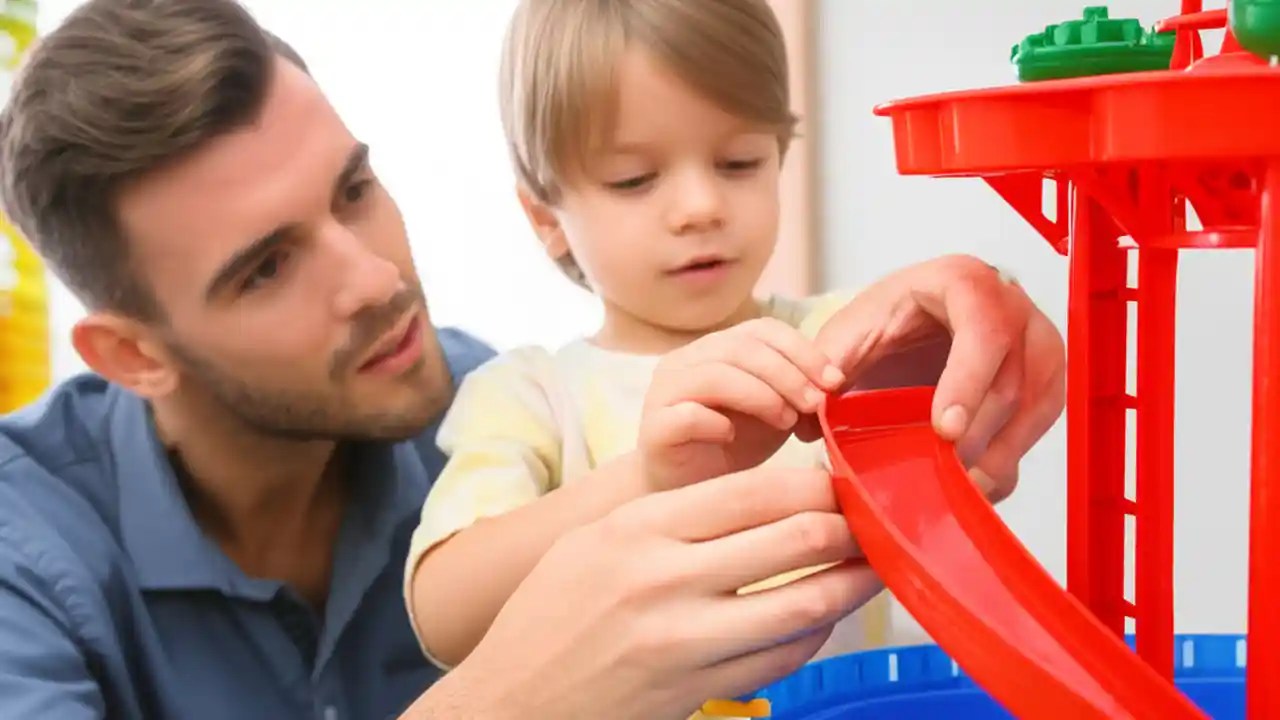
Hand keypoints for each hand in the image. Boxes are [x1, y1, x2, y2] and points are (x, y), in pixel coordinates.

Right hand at [443, 466, 880, 719]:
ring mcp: (686, 642)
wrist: (513, 703)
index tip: (840, 483)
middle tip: (871, 520)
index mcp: (639, 529)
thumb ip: (671, 517)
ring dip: (853, 582)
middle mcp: (665, 580)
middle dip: (849, 526)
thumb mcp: (595, 543)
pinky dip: (815, 633)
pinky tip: (824, 617)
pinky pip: (782, 657)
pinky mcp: (701, 691)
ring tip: (873, 566)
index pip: (755, 490)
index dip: (815, 485)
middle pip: (794, 538)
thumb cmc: (550, 615)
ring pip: (805, 603)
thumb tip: (760, 499)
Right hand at [638, 318, 844, 490]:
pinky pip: (687, 414)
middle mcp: (685, 361)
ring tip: (787, 422)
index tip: (834, 381)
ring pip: (715, 375)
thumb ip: (797, 388)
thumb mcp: (775, 410)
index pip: (762, 330)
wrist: (687, 493)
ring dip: (760, 395)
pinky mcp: (653, 427)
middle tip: (815, 404)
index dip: (802, 350)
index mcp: (716, 348)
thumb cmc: (733, 447)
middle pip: (741, 348)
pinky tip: (734, 437)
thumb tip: (834, 381)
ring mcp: (664, 392)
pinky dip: (717, 422)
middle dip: (788, 374)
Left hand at [814, 254, 1065, 501]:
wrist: (920, 314)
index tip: (944, 431)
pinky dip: (1007, 461)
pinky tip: (972, 486)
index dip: (968, 382)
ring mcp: (1038, 345)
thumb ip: (829, 364)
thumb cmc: (889, 318)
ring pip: (1036, 407)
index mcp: (965, 282)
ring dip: (998, 455)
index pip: (983, 331)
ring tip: (955, 490)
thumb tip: (811, 415)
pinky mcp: (1045, 381)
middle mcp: (1014, 307)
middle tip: (943, 476)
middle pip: (1015, 379)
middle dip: (979, 436)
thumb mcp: (853, 330)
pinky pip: (1037, 428)